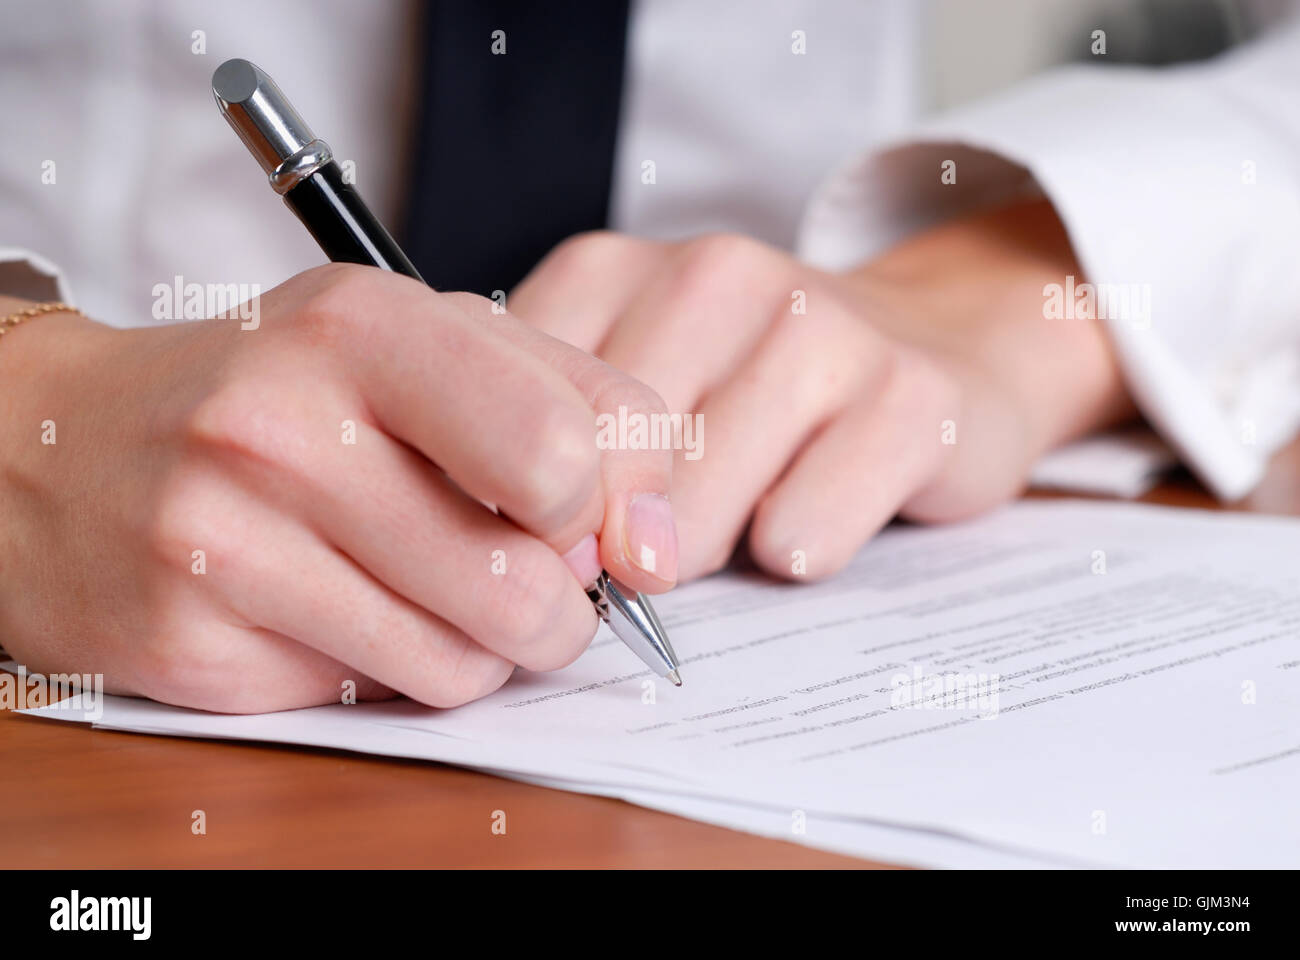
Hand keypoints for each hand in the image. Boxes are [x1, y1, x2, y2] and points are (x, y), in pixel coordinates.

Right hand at [0, 264, 675, 711]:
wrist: (66, 452)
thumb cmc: (280, 393)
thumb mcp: (428, 345)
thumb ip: (573, 410)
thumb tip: (652, 545)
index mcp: (363, 326)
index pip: (565, 448)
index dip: (607, 507)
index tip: (586, 521)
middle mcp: (285, 429)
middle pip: (528, 585)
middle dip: (560, 606)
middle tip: (525, 577)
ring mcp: (227, 542)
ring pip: (466, 662)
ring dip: (482, 646)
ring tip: (428, 587)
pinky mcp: (196, 645)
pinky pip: (382, 700)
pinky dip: (399, 670)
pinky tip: (349, 613)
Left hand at [511, 199, 1134, 581]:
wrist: (937, 345)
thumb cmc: (752, 393)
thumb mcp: (629, 390)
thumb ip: (549, 447)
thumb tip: (496, 554)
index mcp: (612, 271)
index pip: (513, 426)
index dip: (527, 515)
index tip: (560, 544)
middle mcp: (713, 275)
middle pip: (604, 482)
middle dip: (620, 545)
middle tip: (663, 538)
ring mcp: (817, 326)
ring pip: (695, 515)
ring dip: (714, 550)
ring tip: (749, 513)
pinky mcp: (909, 396)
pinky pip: (804, 528)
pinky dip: (799, 550)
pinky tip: (812, 517)